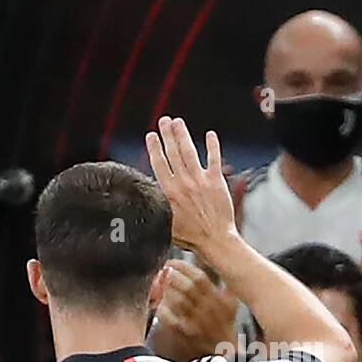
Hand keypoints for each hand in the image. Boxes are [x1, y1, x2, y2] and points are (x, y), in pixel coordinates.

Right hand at [145, 116, 237, 266]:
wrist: (215, 240)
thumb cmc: (191, 237)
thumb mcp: (165, 224)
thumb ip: (157, 207)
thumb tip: (145, 199)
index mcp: (170, 192)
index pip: (159, 164)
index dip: (154, 148)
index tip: (151, 135)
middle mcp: (184, 183)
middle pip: (173, 153)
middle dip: (167, 134)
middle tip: (164, 121)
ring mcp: (201, 181)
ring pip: (190, 152)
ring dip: (183, 135)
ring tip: (178, 122)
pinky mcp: (217, 182)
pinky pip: (214, 159)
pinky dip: (212, 146)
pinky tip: (210, 134)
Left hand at [155, 258, 238, 356]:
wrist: (223, 351)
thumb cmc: (226, 323)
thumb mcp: (232, 301)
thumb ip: (224, 282)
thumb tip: (212, 261)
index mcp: (221, 300)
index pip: (200, 278)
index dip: (183, 267)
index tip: (171, 262)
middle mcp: (209, 310)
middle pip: (186, 287)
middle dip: (171, 275)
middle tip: (163, 270)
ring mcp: (195, 322)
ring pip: (176, 300)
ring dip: (165, 288)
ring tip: (159, 282)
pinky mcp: (184, 333)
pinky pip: (168, 317)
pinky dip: (161, 306)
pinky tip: (159, 300)